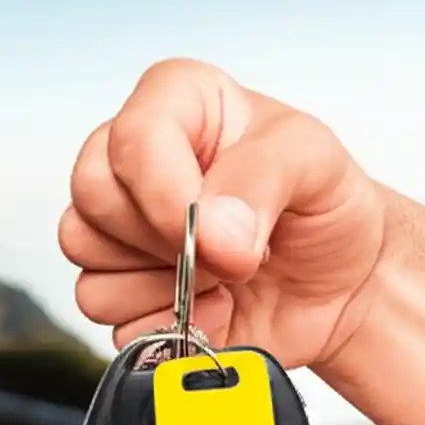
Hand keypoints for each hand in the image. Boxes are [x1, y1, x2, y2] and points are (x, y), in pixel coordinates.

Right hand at [59, 58, 391, 368]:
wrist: (339, 287)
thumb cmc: (324, 207)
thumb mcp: (317, 163)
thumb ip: (263, 178)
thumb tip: (210, 231)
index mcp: (176, 104)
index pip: (131, 137)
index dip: (166, 191)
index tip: (219, 228)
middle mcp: (136, 161)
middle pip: (93, 193)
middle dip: (164, 236)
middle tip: (227, 250)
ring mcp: (120, 228)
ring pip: (86, 254)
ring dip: (161, 280)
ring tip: (220, 276)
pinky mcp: (118, 289)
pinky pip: (102, 309)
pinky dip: (161, 320)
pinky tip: (208, 306)